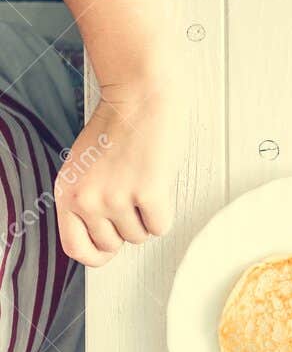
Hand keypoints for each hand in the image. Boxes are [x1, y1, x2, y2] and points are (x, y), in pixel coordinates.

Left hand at [54, 78, 178, 266]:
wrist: (139, 98)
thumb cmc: (119, 128)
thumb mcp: (86, 169)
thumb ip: (87, 202)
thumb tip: (106, 239)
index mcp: (67, 193)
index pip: (76, 249)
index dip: (98, 253)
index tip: (110, 246)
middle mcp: (86, 199)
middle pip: (113, 245)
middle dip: (127, 227)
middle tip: (131, 199)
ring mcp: (115, 197)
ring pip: (139, 236)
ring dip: (147, 217)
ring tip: (143, 185)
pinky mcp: (146, 193)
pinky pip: (161, 226)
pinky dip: (164, 211)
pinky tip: (157, 184)